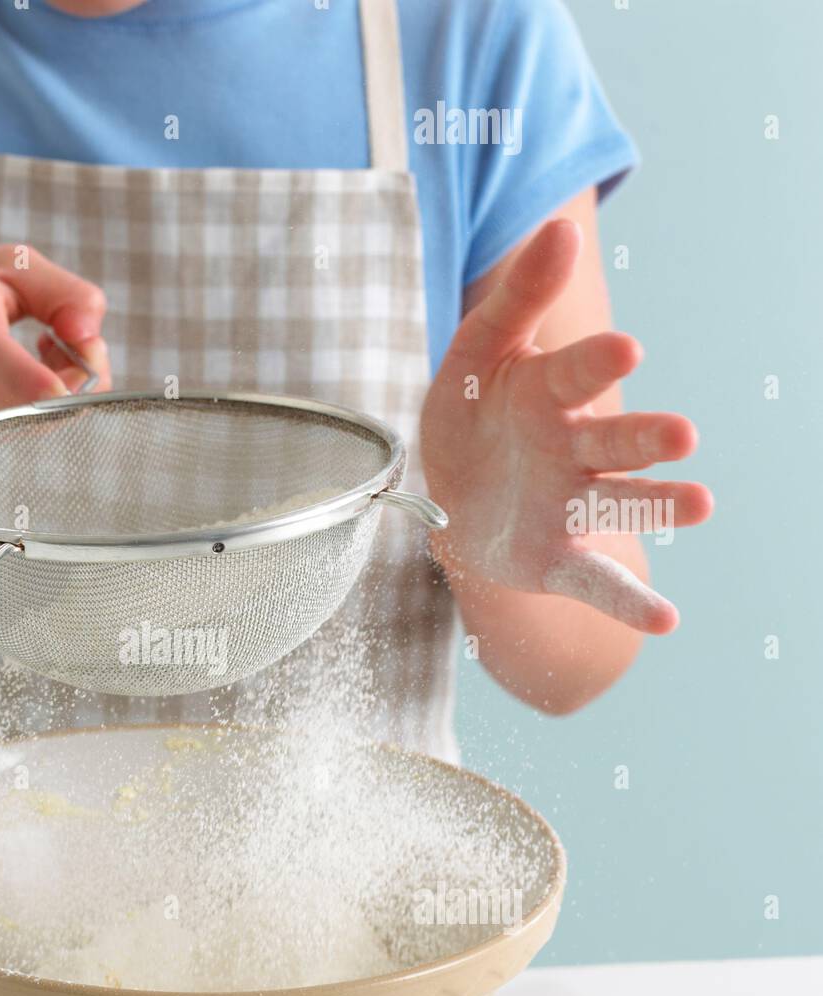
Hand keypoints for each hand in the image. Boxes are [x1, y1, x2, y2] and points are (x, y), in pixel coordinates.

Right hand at [0, 242, 109, 429]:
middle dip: (79, 372)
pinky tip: (30, 374)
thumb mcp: (5, 263)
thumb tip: (92, 336)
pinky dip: (46, 406)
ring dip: (64, 388)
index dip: (21, 374)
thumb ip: (63, 293)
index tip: (52, 390)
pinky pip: (27, 431)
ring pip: (35, 421)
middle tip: (69, 333)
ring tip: (45, 346)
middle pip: (28, 397)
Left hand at [420, 219, 711, 633]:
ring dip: (657, 505)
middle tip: (681, 435)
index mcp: (549, 392)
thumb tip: (562, 224)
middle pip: (612, 442)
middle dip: (643, 439)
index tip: (625, 351)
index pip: (573, 375)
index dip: (596, 365)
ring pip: (618, 504)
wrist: (447, 491)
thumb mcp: (475, 353)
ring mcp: (569, 504)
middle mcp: (572, 448)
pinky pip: (595, 579)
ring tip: (700, 503)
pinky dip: (628, 600)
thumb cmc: (472, 412)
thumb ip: (516, 299)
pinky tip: (667, 619)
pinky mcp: (556, 559)